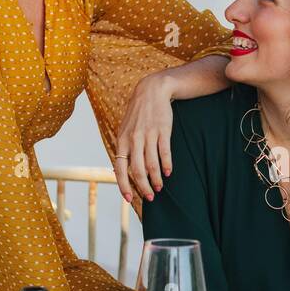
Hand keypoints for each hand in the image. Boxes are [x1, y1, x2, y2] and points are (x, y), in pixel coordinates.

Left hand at [114, 70, 176, 203]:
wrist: (152, 91)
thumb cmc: (138, 115)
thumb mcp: (125, 130)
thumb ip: (124, 149)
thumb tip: (122, 172)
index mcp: (122, 141)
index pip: (120, 168)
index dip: (124, 185)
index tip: (129, 199)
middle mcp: (133, 139)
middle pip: (138, 170)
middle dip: (143, 187)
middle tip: (150, 197)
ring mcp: (148, 135)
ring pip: (152, 164)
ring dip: (156, 179)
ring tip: (160, 187)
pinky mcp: (162, 131)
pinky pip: (164, 152)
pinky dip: (167, 165)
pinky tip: (168, 172)